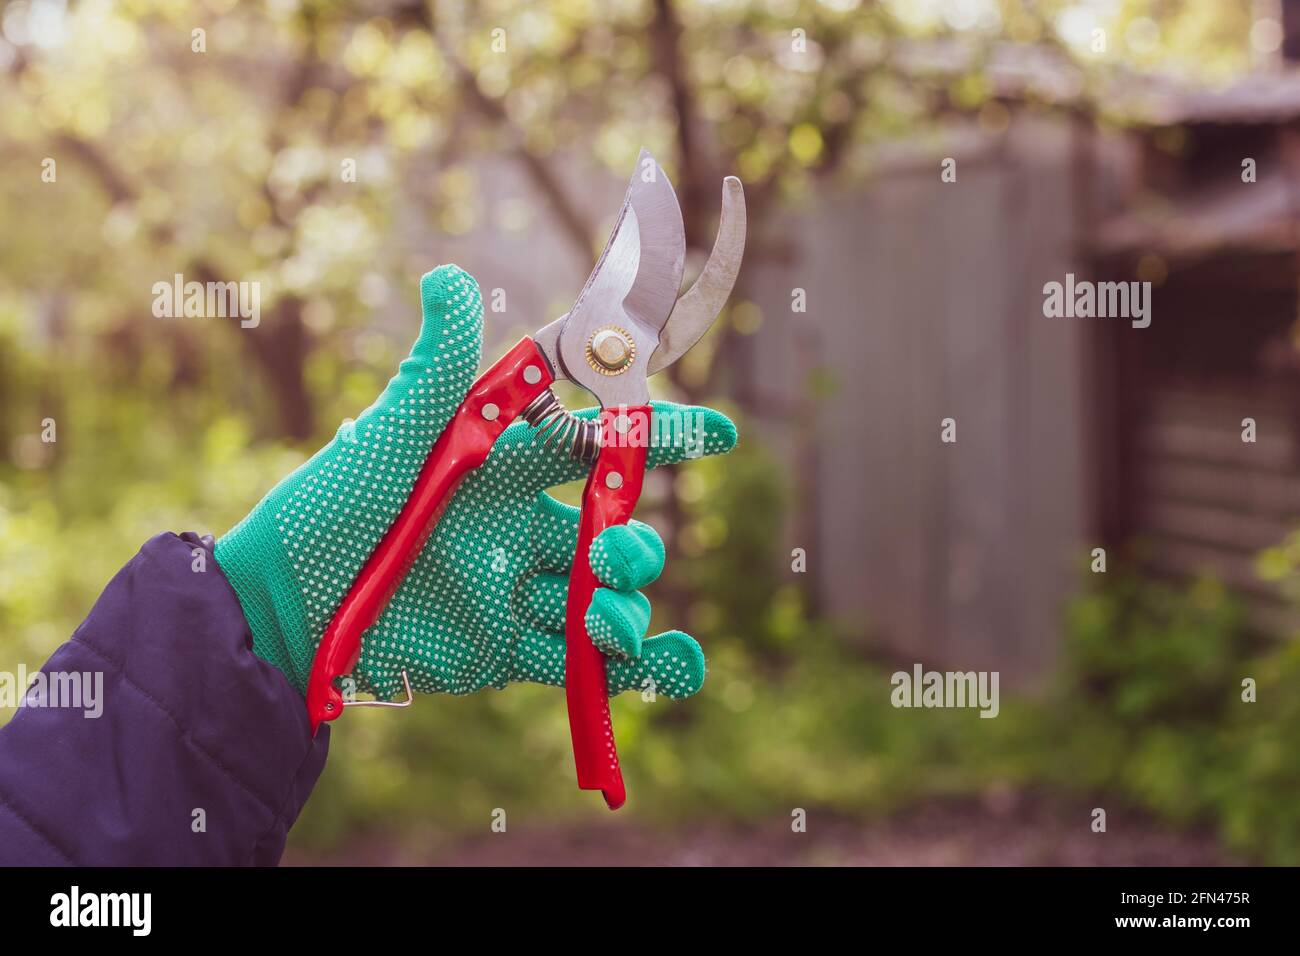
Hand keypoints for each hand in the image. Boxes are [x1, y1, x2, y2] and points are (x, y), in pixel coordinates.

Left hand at [215, 265, 735, 701]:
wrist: (283, 616)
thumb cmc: (328, 512)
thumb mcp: (388, 436)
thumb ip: (435, 366)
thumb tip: (448, 274)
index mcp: (499, 466)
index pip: (592, 444)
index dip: (656, 435)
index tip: (719, 433)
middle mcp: (514, 525)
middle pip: (607, 528)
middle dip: (633, 541)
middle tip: (616, 555)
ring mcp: (513, 589)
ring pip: (601, 596)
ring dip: (627, 604)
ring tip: (608, 617)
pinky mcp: (504, 649)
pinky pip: (581, 660)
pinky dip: (634, 667)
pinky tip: (678, 668)